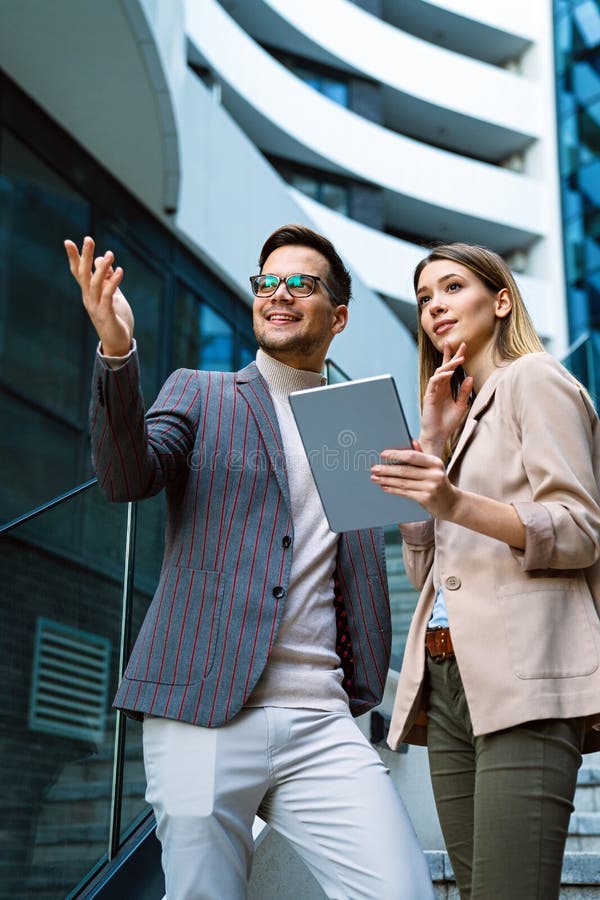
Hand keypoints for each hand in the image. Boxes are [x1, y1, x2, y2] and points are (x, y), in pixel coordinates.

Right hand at [64, 236, 133, 356]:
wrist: (118, 344)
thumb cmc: (115, 319)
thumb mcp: (114, 295)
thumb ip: (109, 280)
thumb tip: (105, 261)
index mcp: (89, 293)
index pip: (79, 272)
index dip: (74, 257)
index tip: (68, 241)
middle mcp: (89, 298)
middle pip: (84, 274)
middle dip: (85, 256)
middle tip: (88, 239)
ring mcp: (96, 306)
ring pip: (95, 283)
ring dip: (102, 268)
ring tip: (110, 254)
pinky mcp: (106, 314)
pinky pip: (108, 295)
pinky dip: (113, 282)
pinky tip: (120, 271)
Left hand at [371, 447, 459, 519]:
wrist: (452, 503)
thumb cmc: (439, 483)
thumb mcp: (434, 468)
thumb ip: (422, 455)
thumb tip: (411, 441)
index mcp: (435, 462)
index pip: (412, 456)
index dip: (396, 454)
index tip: (383, 454)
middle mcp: (434, 474)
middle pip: (405, 470)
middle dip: (387, 469)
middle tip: (374, 468)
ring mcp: (430, 487)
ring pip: (403, 482)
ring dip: (386, 480)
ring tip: (375, 478)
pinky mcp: (425, 499)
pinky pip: (405, 492)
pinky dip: (393, 489)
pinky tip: (385, 487)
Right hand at [419, 342, 472, 456]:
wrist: (438, 435)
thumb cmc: (448, 423)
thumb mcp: (461, 406)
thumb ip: (464, 392)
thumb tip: (469, 377)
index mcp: (446, 388)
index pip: (451, 370)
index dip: (456, 358)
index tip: (463, 347)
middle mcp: (439, 387)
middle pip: (444, 367)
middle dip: (451, 355)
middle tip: (460, 344)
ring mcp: (433, 391)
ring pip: (439, 372)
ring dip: (449, 364)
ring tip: (459, 359)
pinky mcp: (429, 395)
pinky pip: (434, 382)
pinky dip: (442, 376)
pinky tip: (450, 373)